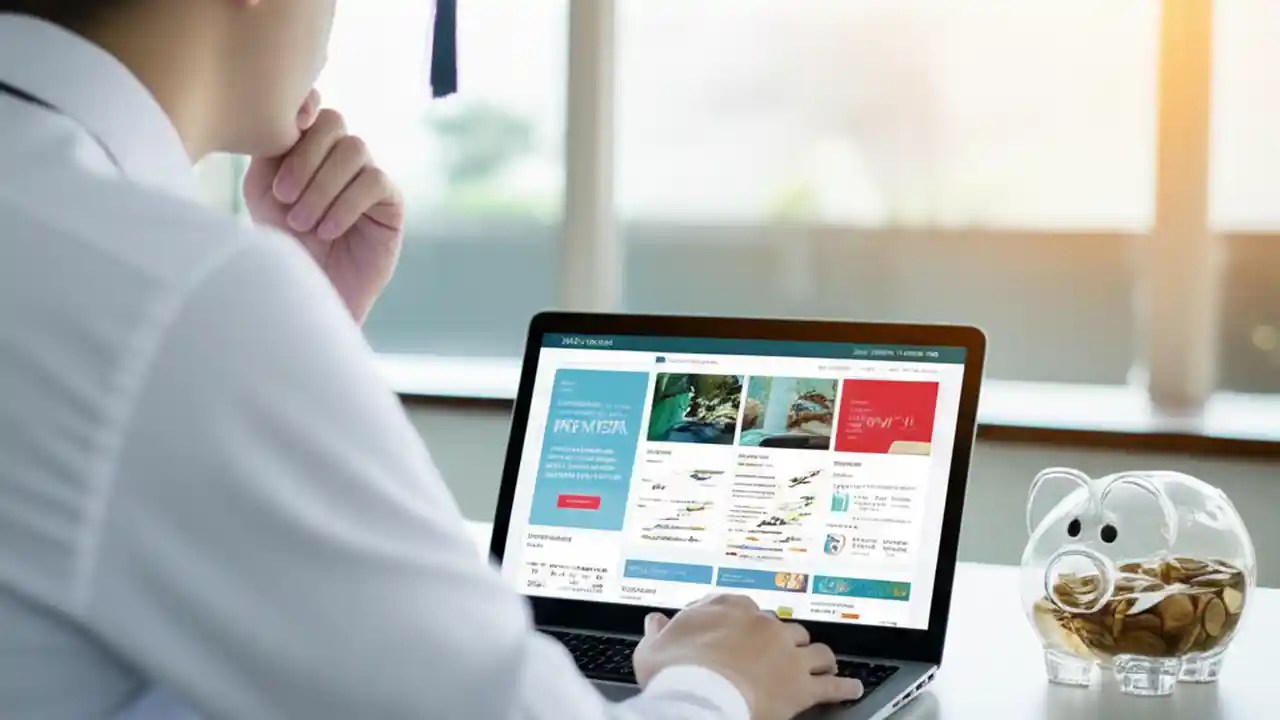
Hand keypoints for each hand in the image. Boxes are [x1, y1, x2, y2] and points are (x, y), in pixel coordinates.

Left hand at [243, 90, 404, 323]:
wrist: (311, 292)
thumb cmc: (283, 242)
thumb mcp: (264, 192)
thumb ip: (271, 151)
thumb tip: (287, 117)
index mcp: (310, 147)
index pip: (314, 107)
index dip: (303, 107)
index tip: (283, 131)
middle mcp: (341, 156)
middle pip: (333, 123)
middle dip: (304, 158)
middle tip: (283, 196)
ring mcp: (368, 176)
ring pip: (354, 150)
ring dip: (322, 186)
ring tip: (303, 223)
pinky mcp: (391, 202)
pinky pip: (373, 182)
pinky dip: (345, 204)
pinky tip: (328, 230)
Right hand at [634, 595, 862, 719]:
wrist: (700, 699)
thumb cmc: (677, 673)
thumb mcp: (655, 647)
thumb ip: (658, 632)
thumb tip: (655, 622)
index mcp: (729, 610)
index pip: (743, 608)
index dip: (744, 622)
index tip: (743, 630)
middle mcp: (764, 626)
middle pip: (784, 627)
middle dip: (784, 639)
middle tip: (782, 651)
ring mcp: (786, 654)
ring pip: (813, 649)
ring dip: (817, 657)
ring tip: (823, 663)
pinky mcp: (801, 685)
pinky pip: (831, 685)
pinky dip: (843, 687)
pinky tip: (850, 687)